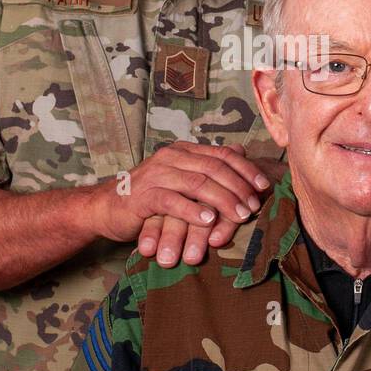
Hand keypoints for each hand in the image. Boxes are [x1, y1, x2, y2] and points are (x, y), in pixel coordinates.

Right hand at [91, 141, 270, 265]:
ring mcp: (156, 174)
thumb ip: (207, 167)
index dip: (245, 170)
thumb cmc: (149, 197)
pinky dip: (192, 210)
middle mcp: (171, 157)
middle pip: (213, 167)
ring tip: (240, 215)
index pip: (221, 154)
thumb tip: (241, 152)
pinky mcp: (143, 195)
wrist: (106, 208)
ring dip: (222, 199)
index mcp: (183, 151)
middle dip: (238, 187)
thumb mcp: (182, 179)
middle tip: (254, 206)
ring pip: (197, 183)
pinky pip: (172, 201)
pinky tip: (208, 220)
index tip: (263, 186)